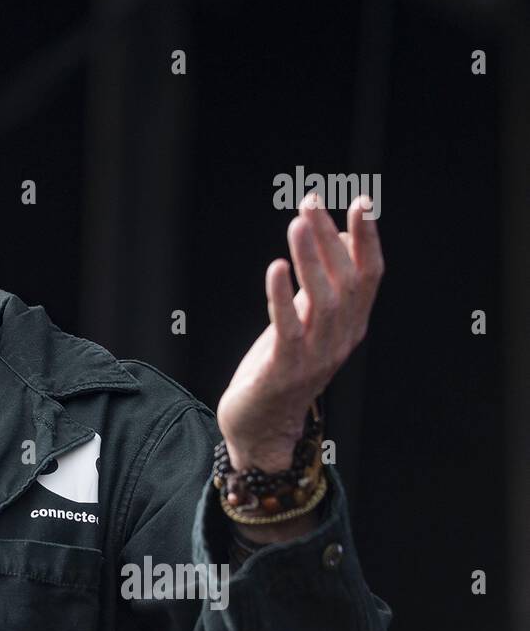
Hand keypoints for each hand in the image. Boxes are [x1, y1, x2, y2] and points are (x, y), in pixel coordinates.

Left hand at [216, 190, 383, 471]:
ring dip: (312, 259)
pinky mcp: (284, 369)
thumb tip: (333, 237)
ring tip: (298, 224)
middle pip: (347, 281)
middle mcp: (340, 339)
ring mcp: (315, 356)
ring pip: (322, 300)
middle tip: (312, 203)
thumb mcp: (304, 323)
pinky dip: (282, 296)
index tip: (361, 202)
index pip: (369, 276)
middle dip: (332, 238)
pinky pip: (288, 328)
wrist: (261, 427)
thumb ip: (318, 286)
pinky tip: (277, 267)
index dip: (368, 239)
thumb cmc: (279, 369)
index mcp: (350, 326)